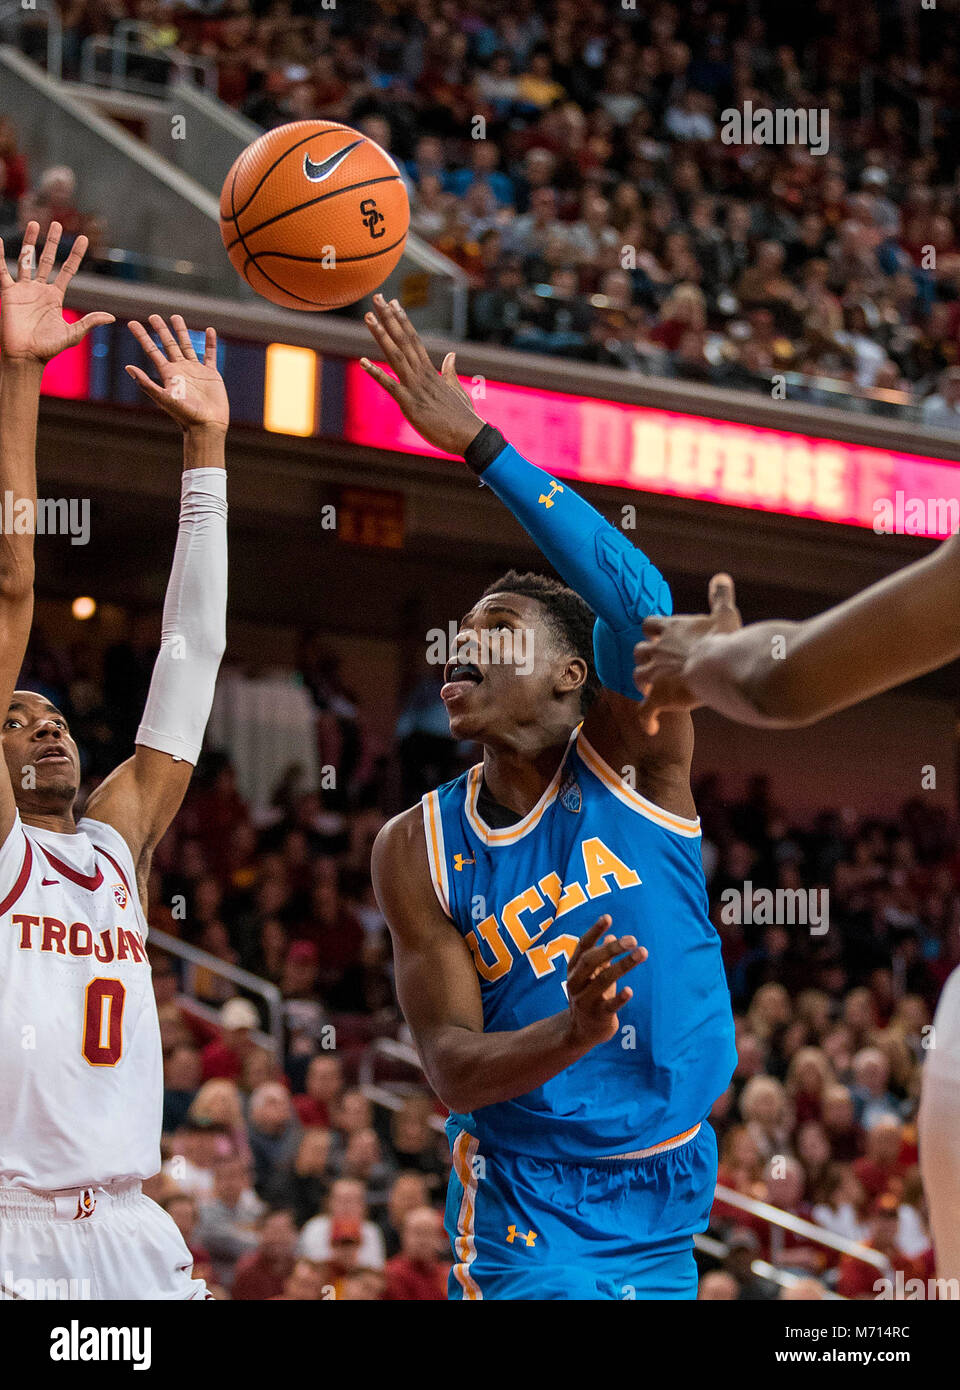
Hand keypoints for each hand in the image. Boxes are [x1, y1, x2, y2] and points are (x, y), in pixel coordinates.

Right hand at [0, 222, 113, 363]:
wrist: (25, 356)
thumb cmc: (48, 348)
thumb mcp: (72, 334)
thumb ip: (89, 322)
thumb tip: (111, 317)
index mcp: (55, 297)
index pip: (67, 271)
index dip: (75, 255)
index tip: (83, 239)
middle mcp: (40, 290)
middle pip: (47, 260)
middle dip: (52, 242)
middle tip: (58, 224)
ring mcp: (23, 289)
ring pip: (27, 260)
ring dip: (30, 242)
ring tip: (35, 223)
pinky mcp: (8, 293)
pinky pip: (2, 270)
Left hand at [125, 314, 228, 432]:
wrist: (207, 425)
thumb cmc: (185, 415)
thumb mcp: (164, 398)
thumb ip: (146, 383)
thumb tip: (128, 367)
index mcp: (168, 373)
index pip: (152, 350)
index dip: (142, 336)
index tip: (132, 323)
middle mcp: (180, 369)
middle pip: (168, 344)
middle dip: (161, 330)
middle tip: (153, 316)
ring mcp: (196, 370)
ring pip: (187, 345)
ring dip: (182, 331)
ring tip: (176, 317)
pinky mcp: (211, 374)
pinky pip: (210, 354)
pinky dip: (210, 343)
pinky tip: (209, 331)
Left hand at [360, 294, 483, 455]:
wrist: (470, 436)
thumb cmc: (464, 417)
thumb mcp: (456, 390)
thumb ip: (449, 372)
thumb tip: (450, 356)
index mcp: (431, 371)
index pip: (413, 340)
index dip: (402, 320)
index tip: (393, 303)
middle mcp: (422, 374)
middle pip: (403, 340)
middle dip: (389, 318)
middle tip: (377, 297)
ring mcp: (415, 388)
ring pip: (396, 356)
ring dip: (382, 336)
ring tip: (369, 317)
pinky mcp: (410, 404)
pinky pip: (390, 386)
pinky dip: (376, 373)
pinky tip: (362, 361)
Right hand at [564, 915, 646, 1048]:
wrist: (580, 1032)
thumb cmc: (590, 998)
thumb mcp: (592, 977)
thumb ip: (601, 958)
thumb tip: (611, 935)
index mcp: (574, 969)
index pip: (582, 946)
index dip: (594, 931)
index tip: (608, 918)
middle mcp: (576, 983)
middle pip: (591, 961)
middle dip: (612, 948)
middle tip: (632, 939)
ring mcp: (585, 1000)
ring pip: (603, 980)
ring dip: (624, 965)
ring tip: (642, 953)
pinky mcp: (598, 1016)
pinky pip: (609, 1006)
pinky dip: (619, 998)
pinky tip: (630, 990)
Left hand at [633, 573, 741, 733]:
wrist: (719, 667)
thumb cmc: (724, 640)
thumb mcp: (723, 613)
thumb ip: (719, 596)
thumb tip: (721, 577)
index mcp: (671, 629)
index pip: (650, 624)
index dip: (652, 631)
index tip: (657, 636)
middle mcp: (657, 649)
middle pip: (638, 651)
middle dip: (645, 658)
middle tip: (655, 667)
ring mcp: (654, 674)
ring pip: (636, 677)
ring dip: (642, 684)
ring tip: (651, 693)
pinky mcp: (658, 697)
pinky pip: (645, 712)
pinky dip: (646, 720)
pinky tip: (651, 728)